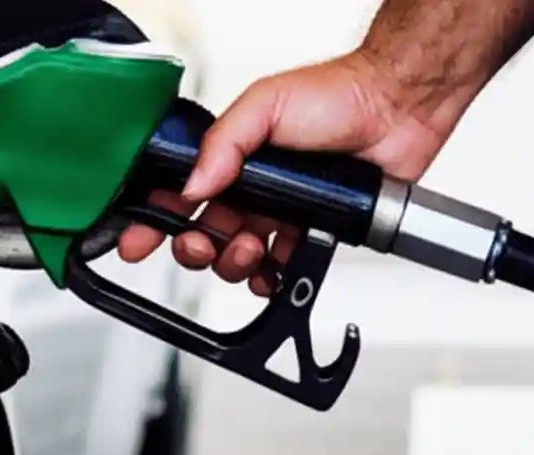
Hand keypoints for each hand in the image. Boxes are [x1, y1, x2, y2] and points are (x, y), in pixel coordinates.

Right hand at [116, 49, 483, 294]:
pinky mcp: (312, 233)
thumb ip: (224, 142)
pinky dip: (272, 279)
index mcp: (231, 158)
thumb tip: (194, 181)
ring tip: (251, 248)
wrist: (396, 110)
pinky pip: (282, 270)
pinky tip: (273, 272)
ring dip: (234, 264)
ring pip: (238, 258)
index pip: (179, 195)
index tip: (137, 241)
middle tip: (204, 245)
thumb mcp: (265, 105)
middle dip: (195, 248)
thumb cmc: (337, 95)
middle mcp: (252, 187)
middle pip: (203, 236)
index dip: (154, 220)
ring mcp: (281, 212)